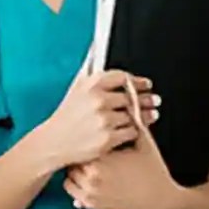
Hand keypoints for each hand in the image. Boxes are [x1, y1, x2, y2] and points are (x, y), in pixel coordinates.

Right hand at [39, 70, 159, 168]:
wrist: (54, 142)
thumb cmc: (65, 118)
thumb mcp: (76, 90)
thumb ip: (96, 79)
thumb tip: (111, 65)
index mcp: (91, 85)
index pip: (124, 77)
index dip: (138, 82)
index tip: (146, 85)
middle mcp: (98, 100)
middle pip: (132, 97)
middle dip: (146, 100)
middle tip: (155, 102)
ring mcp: (103, 120)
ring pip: (133, 116)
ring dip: (140, 118)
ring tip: (145, 118)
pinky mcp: (108, 138)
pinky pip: (131, 132)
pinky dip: (132, 132)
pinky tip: (130, 131)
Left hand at [63, 81, 177, 208]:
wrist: (159, 200)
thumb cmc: (153, 170)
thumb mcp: (144, 142)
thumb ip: (135, 119)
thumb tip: (130, 97)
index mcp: (104, 156)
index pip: (84, 137)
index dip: (87, 132)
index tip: (89, 129)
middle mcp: (94, 176)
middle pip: (74, 155)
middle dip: (80, 148)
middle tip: (84, 143)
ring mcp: (90, 192)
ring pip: (69, 172)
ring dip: (74, 166)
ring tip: (84, 158)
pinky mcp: (91, 204)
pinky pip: (71, 189)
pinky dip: (73, 182)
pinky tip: (84, 175)